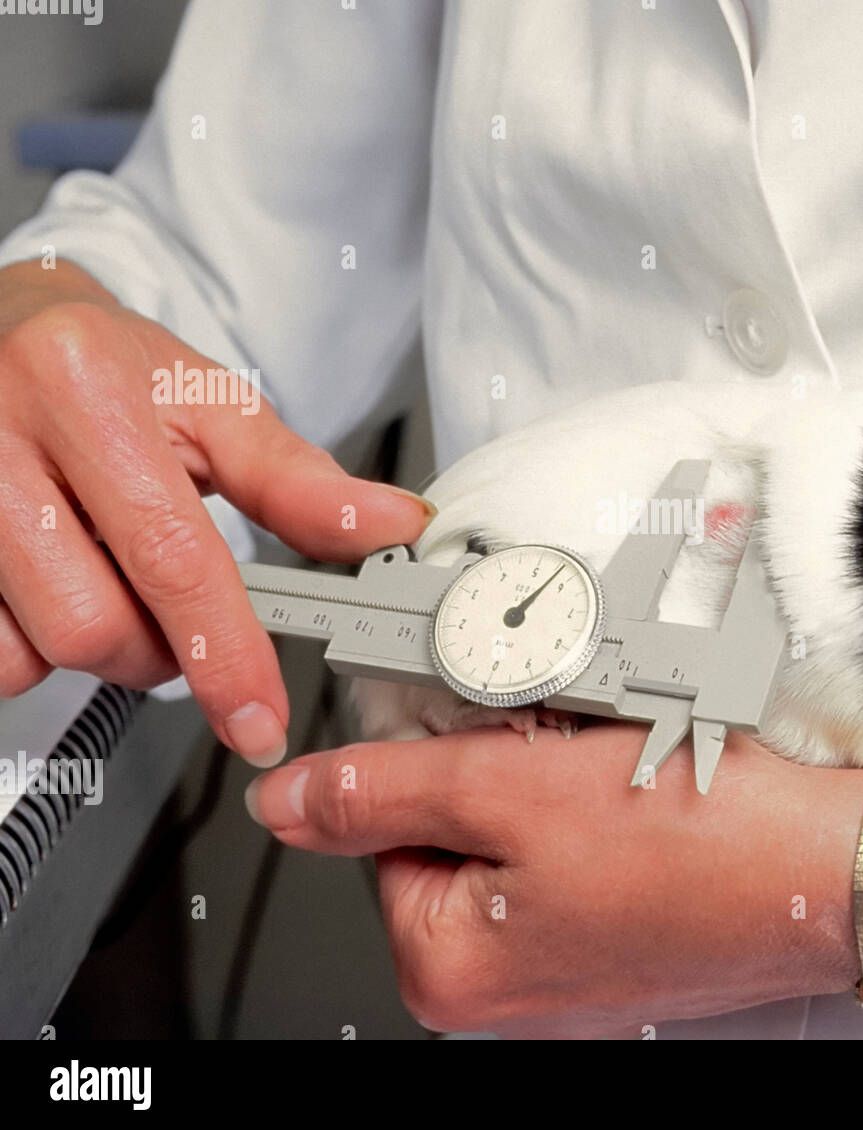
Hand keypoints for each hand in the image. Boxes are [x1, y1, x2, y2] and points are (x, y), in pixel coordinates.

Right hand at [0, 259, 432, 762]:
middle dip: (152, 650)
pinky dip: (24, 639)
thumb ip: (298, 481)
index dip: (225, 653)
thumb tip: (390, 526)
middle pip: (91, 624)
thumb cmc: (113, 370)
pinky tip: (41, 581)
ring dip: (85, 643)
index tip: (258, 717)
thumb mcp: (213, 405)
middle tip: (170, 611)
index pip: (171, 555)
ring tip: (98, 575)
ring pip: (24, 650)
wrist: (9, 325)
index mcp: (87, 391)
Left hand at [243, 724, 862, 1036]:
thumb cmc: (694, 844)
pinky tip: (644, 792)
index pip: (382, 836)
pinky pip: (578, 858)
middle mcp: (502, 991)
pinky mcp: (621, 943)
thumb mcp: (508, 791)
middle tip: (562, 745)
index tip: (483, 720)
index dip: (431, 757)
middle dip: (501, 771)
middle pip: (455, 837)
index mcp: (449, 970)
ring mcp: (567, 972)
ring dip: (555, 783)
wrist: (831, 867)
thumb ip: (383, 791)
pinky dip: (598, 811)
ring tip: (614, 766)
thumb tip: (288, 803)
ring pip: (523, 839)